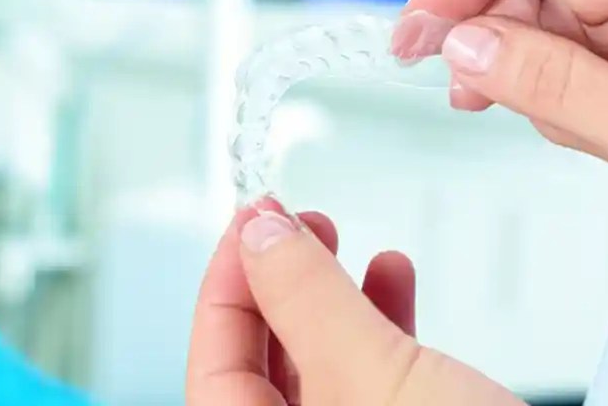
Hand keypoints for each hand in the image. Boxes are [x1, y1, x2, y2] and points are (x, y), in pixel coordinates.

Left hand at [185, 200, 521, 404]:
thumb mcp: (367, 370)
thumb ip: (303, 295)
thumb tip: (259, 234)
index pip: (212, 362)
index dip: (227, 281)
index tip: (252, 221)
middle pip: (261, 365)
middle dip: (281, 285)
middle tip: (297, 226)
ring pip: (323, 371)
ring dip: (335, 299)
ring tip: (355, 246)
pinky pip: (373, 385)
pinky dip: (382, 329)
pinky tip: (395, 280)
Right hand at [393, 0, 607, 160]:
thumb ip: (554, 82)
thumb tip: (463, 47)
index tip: (428, 15)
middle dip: (478, 12)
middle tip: (439, 67)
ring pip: (536, 3)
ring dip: (498, 52)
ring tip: (486, 99)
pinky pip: (555, 44)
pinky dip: (527, 77)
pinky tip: (541, 111)